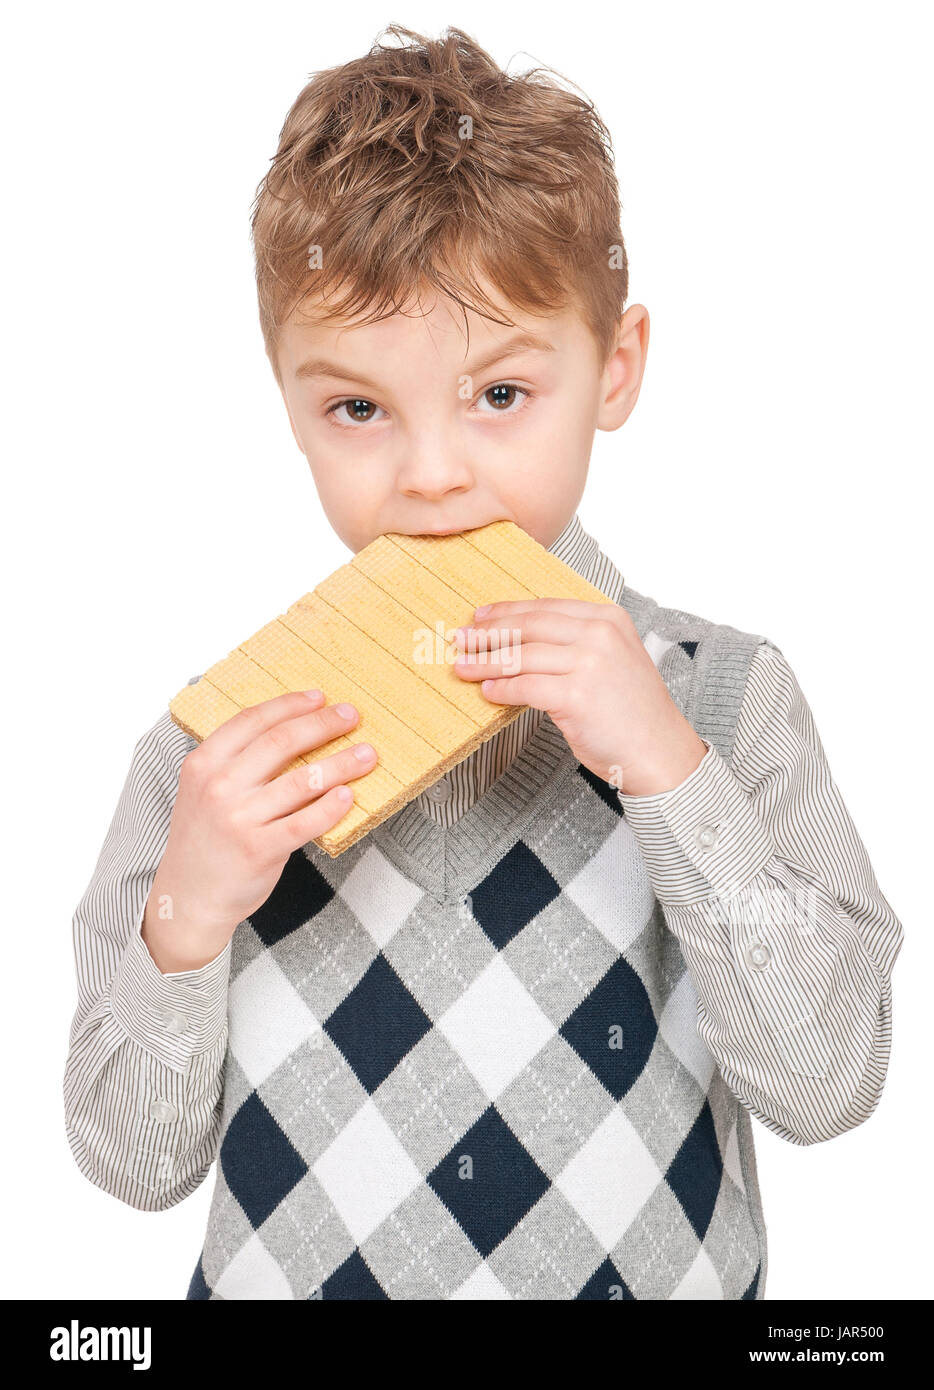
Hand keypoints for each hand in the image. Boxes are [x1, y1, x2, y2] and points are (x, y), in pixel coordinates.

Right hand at [142, 690, 377, 970]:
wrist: (188, 896)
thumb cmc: (205, 839)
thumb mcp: (203, 791)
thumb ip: (236, 763)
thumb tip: (293, 731)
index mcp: (203, 763)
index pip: (252, 720)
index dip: (289, 704)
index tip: (319, 697)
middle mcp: (219, 786)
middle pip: (281, 741)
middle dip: (323, 724)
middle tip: (351, 716)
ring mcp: (238, 818)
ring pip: (302, 780)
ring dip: (341, 763)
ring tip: (366, 754)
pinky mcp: (259, 848)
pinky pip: (305, 821)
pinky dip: (332, 806)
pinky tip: (349, 795)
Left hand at [452, 598, 706, 795]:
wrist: (661, 751)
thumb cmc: (633, 712)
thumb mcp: (614, 660)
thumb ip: (576, 644)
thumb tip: (520, 641)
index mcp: (609, 619)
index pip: (545, 607)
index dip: (507, 611)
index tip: (481, 617)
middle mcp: (600, 634)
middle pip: (529, 626)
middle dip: (488, 633)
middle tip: (461, 639)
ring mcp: (590, 663)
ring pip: (521, 656)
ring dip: (486, 662)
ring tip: (463, 668)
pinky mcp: (577, 695)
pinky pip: (525, 687)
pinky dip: (502, 690)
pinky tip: (488, 693)